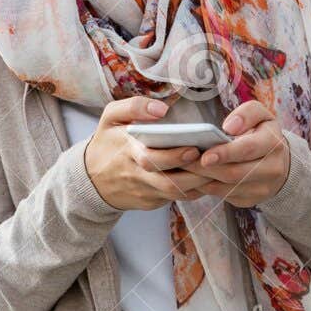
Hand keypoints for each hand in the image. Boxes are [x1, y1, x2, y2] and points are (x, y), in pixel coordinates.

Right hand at [82, 96, 214, 210]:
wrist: (90, 179)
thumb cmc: (108, 142)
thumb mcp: (110, 118)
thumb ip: (133, 106)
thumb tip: (161, 109)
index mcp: (127, 152)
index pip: (150, 158)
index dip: (174, 157)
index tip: (194, 148)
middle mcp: (136, 175)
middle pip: (167, 181)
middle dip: (193, 173)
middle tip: (214, 161)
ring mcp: (144, 192)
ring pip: (175, 193)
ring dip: (199, 184)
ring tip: (219, 170)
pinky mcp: (150, 203)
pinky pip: (176, 199)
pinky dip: (194, 191)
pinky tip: (209, 179)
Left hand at [186, 99, 289, 207]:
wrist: (279, 163)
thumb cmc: (262, 134)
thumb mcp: (261, 115)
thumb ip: (247, 113)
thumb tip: (229, 128)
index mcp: (274, 143)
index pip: (248, 149)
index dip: (226, 153)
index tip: (205, 156)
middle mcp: (272, 169)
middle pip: (234, 173)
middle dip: (206, 169)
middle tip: (184, 161)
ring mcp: (262, 188)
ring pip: (226, 188)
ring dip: (203, 179)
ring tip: (185, 168)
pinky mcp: (251, 200)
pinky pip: (224, 196)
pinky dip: (207, 188)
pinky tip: (195, 177)